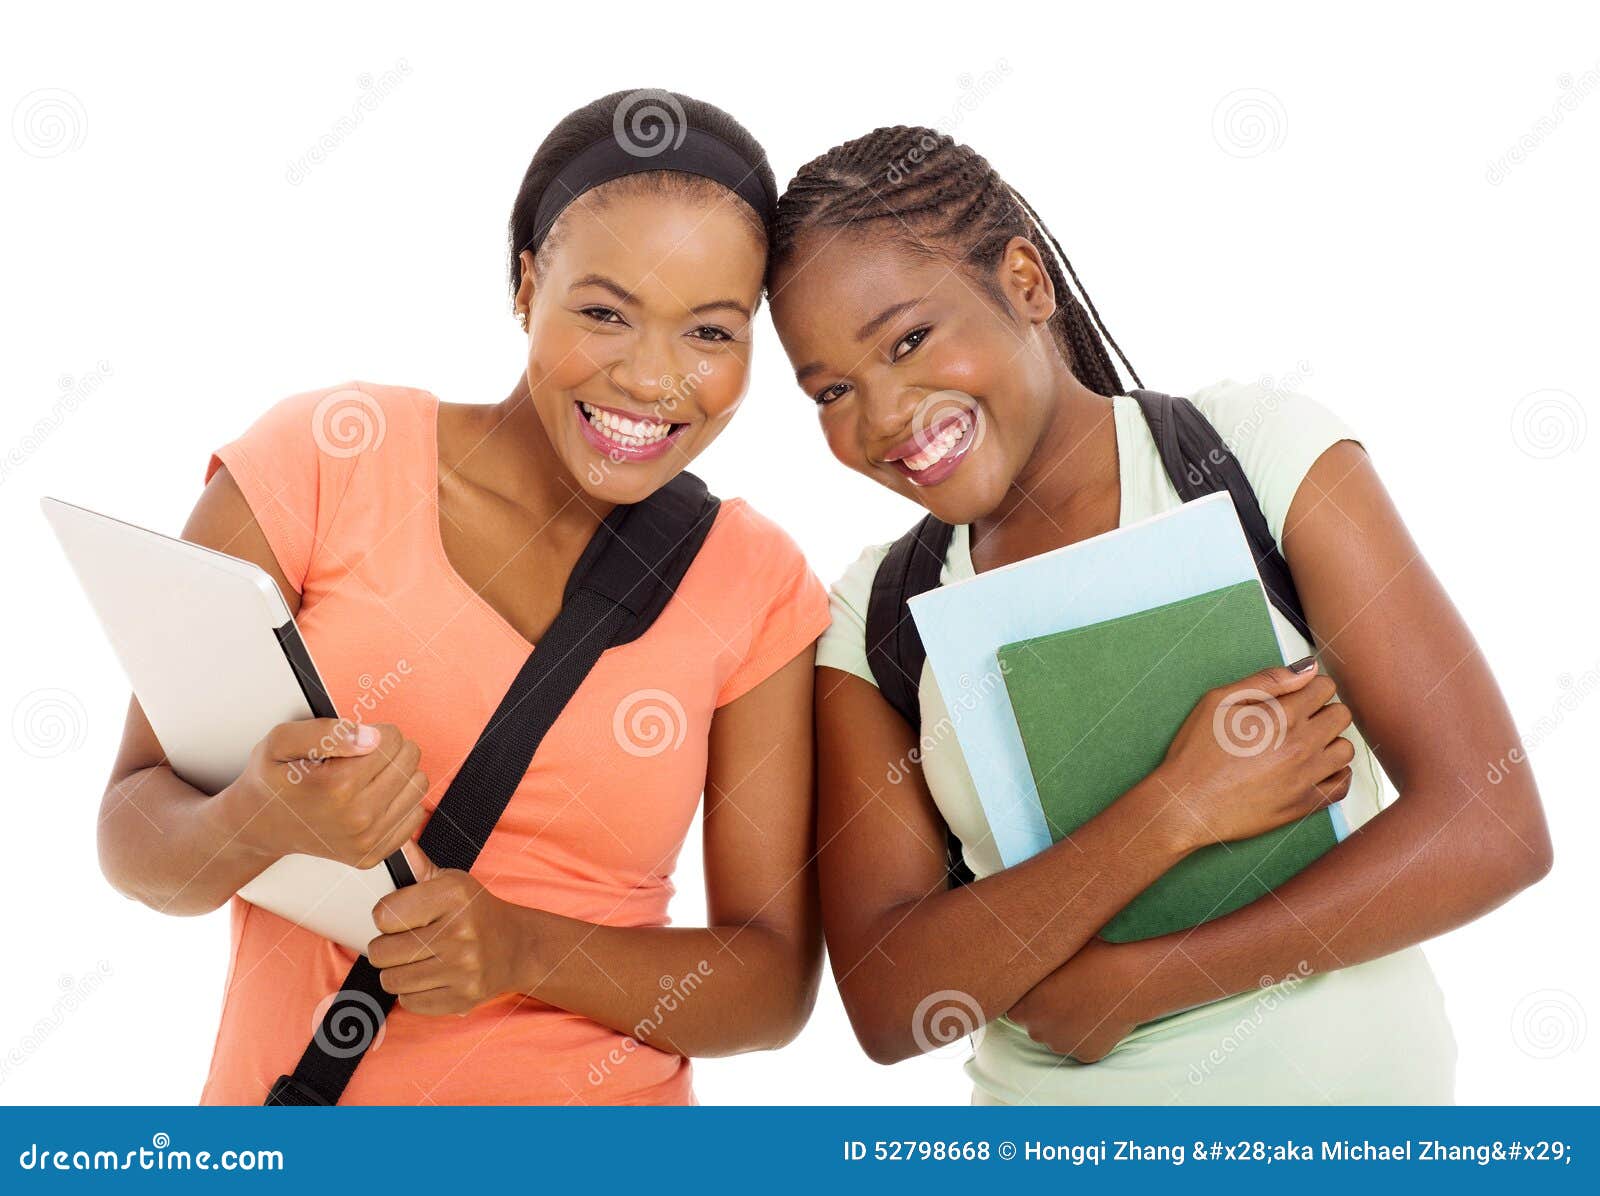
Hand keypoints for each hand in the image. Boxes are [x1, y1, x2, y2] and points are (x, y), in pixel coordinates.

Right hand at [225, 718, 428, 868]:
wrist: (260, 826)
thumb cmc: (273, 782)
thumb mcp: (281, 741)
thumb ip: (327, 731)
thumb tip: (371, 736)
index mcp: (337, 786)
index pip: (392, 739)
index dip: (376, 731)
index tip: (356, 739)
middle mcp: (356, 818)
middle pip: (409, 759)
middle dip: (390, 749)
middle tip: (362, 755)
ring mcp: (366, 841)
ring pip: (417, 785)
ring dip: (398, 773)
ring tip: (368, 776)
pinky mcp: (373, 854)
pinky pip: (415, 814)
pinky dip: (399, 801)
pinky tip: (372, 798)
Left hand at [368, 857, 535, 1015]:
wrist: (517, 947)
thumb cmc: (476, 912)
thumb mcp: (452, 882)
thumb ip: (417, 866)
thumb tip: (391, 843)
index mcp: (454, 895)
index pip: (383, 915)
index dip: (384, 917)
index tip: (397, 917)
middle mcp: (460, 932)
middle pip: (382, 952)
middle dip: (386, 947)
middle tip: (402, 941)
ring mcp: (463, 969)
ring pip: (391, 980)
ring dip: (396, 971)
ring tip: (414, 959)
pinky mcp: (462, 997)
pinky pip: (409, 1002)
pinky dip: (413, 992)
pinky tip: (429, 976)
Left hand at [1008, 937, 1150, 1062]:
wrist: (1126, 978)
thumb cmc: (1089, 958)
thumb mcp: (1051, 956)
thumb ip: (1034, 970)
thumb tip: (1021, 960)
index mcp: (1023, 1008)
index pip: (1016, 1010)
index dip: (1032, 998)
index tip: (1045, 987)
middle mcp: (1037, 1032)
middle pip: (1037, 1025)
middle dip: (1048, 1013)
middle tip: (1069, 992)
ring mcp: (1063, 1047)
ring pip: (1060, 1037)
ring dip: (1068, 1025)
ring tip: (1087, 1002)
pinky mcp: (1086, 1055)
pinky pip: (1083, 1046)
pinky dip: (1089, 1036)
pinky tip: (1099, 1016)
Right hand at [1154, 659, 1353, 850]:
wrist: (1188, 804)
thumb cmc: (1197, 753)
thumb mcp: (1219, 701)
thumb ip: (1266, 680)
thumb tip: (1307, 669)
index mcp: (1281, 716)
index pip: (1325, 687)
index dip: (1311, 686)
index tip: (1298, 695)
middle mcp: (1301, 745)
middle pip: (1342, 716)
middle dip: (1324, 710)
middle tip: (1301, 719)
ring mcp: (1307, 777)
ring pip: (1346, 749)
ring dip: (1330, 742)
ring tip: (1305, 745)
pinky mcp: (1305, 804)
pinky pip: (1342, 786)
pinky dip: (1334, 774)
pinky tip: (1314, 769)